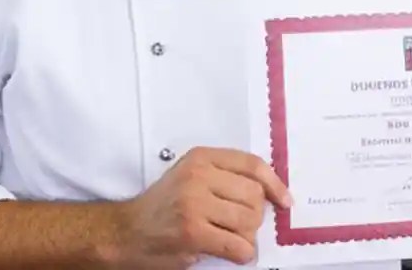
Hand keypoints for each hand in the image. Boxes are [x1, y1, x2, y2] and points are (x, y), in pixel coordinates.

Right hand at [111, 147, 292, 268]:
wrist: (126, 232)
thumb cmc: (163, 206)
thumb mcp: (191, 176)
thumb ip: (224, 176)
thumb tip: (270, 192)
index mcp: (201, 158)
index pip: (252, 164)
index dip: (275, 184)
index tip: (285, 200)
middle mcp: (198, 177)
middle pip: (253, 196)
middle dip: (255, 216)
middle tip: (241, 225)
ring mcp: (194, 204)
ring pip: (248, 221)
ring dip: (247, 236)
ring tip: (231, 238)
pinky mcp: (192, 233)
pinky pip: (238, 246)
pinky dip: (243, 254)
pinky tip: (235, 253)